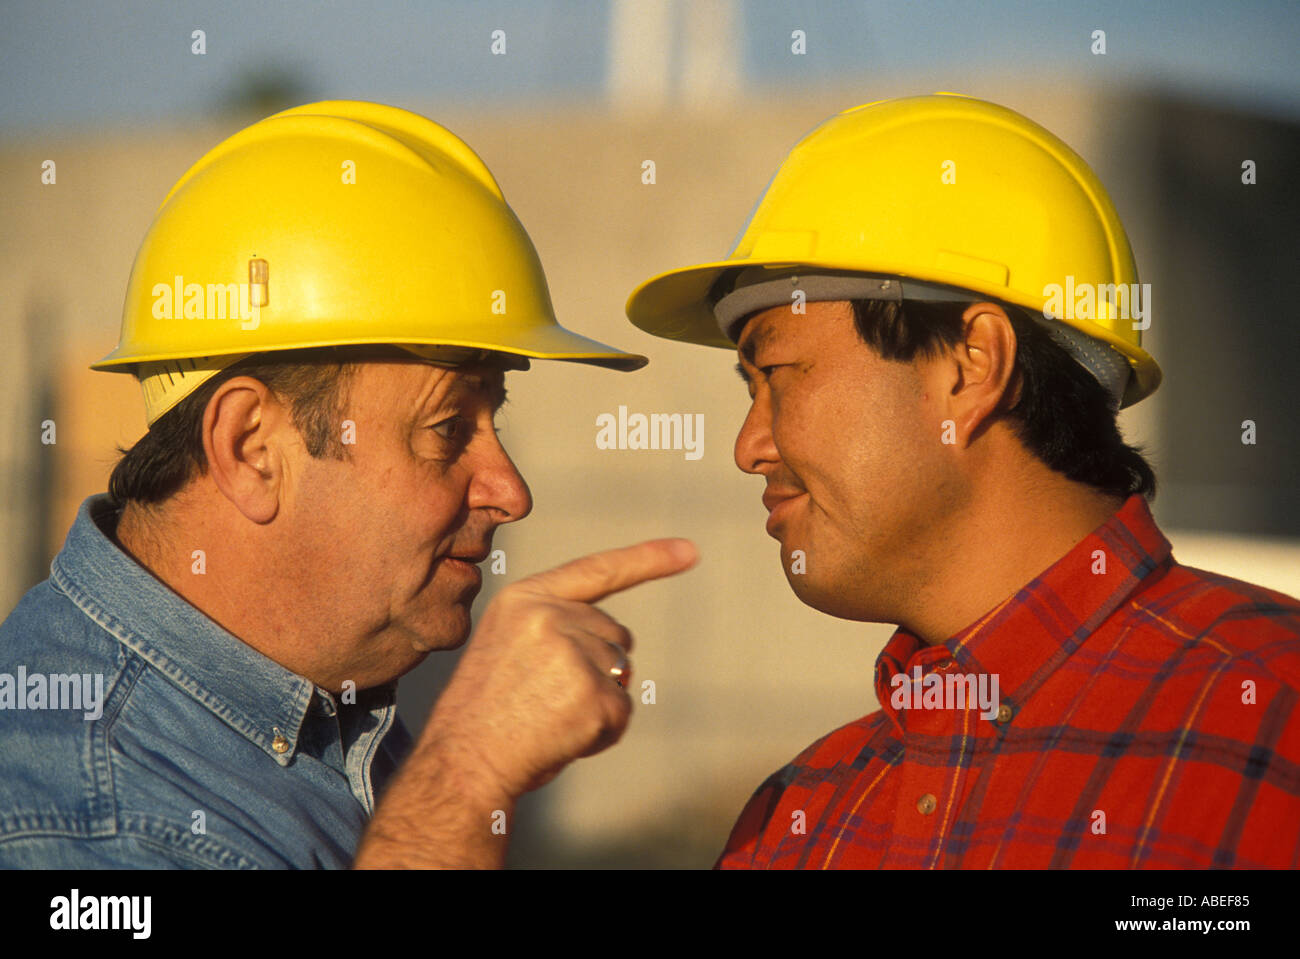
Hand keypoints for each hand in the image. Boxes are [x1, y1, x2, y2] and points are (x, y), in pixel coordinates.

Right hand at [422, 537, 698, 801]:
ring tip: (547, 719)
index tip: (690, 550)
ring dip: (597, 703)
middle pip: (615, 636)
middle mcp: (551, 615)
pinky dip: (601, 733)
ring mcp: (574, 652)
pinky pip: (622, 713)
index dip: (648, 559)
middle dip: (597, 669)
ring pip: (621, 675)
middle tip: (545, 700)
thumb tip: (618, 649)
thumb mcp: (506, 646)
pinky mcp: (594, 693)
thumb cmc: (483, 714)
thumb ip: (554, 627)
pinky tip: (562, 738)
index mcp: (525, 598)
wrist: (462, 764)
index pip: (597, 570)